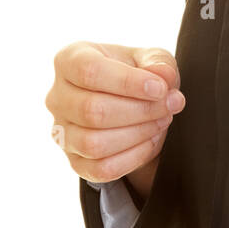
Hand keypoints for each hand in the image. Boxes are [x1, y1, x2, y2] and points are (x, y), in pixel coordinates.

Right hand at [45, 42, 184, 186]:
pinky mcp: (74, 161)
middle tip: (171, 105)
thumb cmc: (135, 74)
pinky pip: (101, 169)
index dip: (128, 82)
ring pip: (94, 143)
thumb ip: (159, 62)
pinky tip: (151, 140)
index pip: (89, 71)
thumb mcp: (150, 59)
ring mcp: (61, 132)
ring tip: (162, 120)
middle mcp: (57, 97)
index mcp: (69, 60)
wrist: (128, 103)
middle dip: (140, 110)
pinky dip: (133, 157)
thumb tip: (164, 77)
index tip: (160, 88)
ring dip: (138, 134)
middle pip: (92, 110)